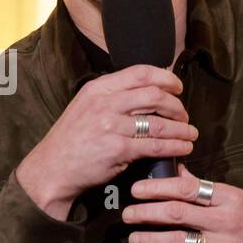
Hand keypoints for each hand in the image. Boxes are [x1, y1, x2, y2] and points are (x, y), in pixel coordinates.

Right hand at [15, 64, 197, 219]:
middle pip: (155, 95)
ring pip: (159, 123)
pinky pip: (156, 146)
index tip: (177, 87)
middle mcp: (105, 103)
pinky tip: (183, 148)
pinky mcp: (118, 150)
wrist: (52, 169)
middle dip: (177, 105)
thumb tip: (145, 91)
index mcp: (98, 89)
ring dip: (181, 129)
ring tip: (190, 134)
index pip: (140, 73)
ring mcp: (111, 126)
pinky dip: (175, 147)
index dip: (165, 78)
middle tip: (184, 115)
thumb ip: (111, 97)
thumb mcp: (84, 107)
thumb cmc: (70, 141)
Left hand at [122, 164, 242, 242]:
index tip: (136, 190)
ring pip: (176, 241)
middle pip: (176, 213)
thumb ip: (204, 188)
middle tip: (127, 214)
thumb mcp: (237, 198)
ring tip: (133, 237)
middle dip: (146, 212)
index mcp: (228, 198)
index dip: (157, 188)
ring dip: (149, 239)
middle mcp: (225, 221)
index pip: (186, 188)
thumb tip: (175, 170)